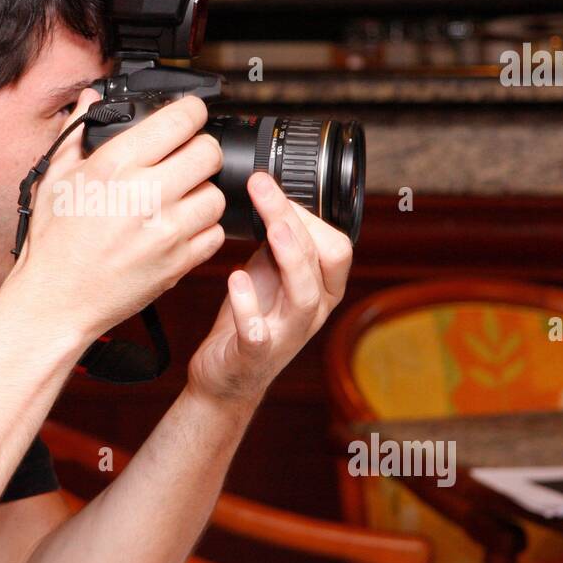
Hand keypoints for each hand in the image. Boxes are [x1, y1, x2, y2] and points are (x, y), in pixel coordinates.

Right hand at [3, 89, 226, 343]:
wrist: (56, 300)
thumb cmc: (53, 243)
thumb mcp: (55, 178)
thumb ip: (77, 133)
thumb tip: (90, 99)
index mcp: (116, 165)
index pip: (181, 120)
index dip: (192, 111)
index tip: (190, 115)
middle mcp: (145, 194)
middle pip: (209, 153)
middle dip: (202, 149)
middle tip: (187, 157)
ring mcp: (166, 231)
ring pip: (216, 194)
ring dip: (203, 191)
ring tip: (181, 197)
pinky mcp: (178, 262)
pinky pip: (215, 234)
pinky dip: (204, 228)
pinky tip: (180, 227)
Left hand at [187, 171, 352, 406]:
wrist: (225, 375)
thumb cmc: (251, 318)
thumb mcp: (270, 273)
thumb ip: (279, 241)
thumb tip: (273, 192)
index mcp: (321, 288)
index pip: (337, 247)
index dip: (309, 214)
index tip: (273, 187)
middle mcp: (312, 311)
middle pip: (322, 262)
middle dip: (297, 221)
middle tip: (264, 188)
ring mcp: (286, 335)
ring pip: (304, 296)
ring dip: (290, 257)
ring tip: (271, 227)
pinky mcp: (254, 355)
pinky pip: (258, 333)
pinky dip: (247, 307)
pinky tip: (235, 279)